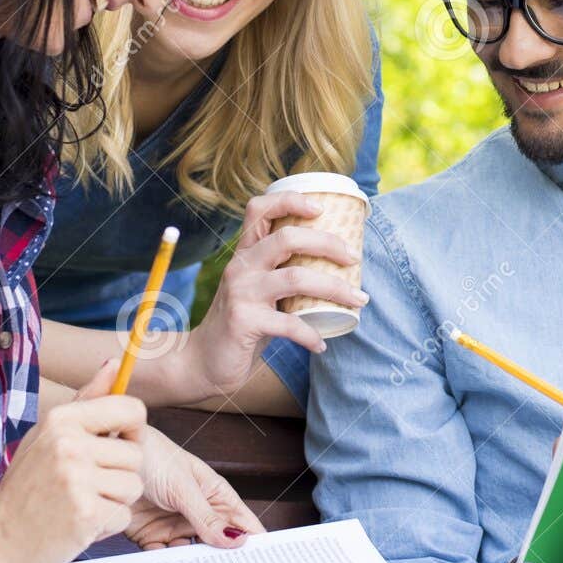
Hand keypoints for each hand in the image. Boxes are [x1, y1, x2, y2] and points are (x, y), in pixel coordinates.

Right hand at [0, 359, 145, 562]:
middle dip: (119, 474)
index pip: (131, 409)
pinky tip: (79, 524)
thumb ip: (87, 399)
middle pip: (136, 454)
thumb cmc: (27, 485)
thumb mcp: (49, 434)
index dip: (133, 429)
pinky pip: (123, 515)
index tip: (117, 444)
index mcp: (63, 419)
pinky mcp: (86, 513)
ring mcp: (78, 479)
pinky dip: (106, 525)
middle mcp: (70, 444)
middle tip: (87, 485)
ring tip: (82, 503)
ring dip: (114, 501)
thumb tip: (116, 363)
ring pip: (133, 486)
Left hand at [124, 426, 265, 549]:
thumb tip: (235, 541)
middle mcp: (198, 513)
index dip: (255, 541)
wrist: (111, 455)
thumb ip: (206, 517)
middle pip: (219, 545)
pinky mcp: (151, 536)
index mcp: (214, 495)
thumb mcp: (184, 486)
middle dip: (225, 562)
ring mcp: (175, 526)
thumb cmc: (153, 457)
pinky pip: (163, 558)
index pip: (241, 521)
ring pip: (192, 555)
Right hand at [171, 192, 367, 398]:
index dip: (290, 201)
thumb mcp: (259, 290)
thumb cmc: (244, 322)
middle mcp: (241, 266)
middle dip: (328, 243)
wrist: (204, 361)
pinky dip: (311, 335)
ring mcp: (241, 293)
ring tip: (358, 300)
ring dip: (335, 289)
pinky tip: (322, 344)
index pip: (260, 209)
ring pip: (296, 278)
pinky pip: (289, 324)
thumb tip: (337, 266)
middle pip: (287, 238)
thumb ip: (283, 273)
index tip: (322, 209)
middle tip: (354, 258)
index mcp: (245, 253)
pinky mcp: (244, 321)